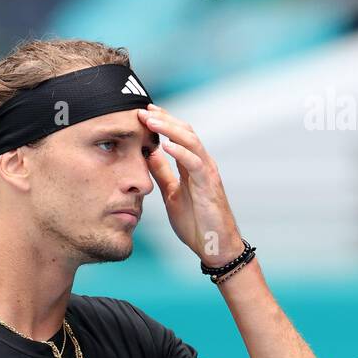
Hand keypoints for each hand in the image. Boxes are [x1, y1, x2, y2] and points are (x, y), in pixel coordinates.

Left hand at [138, 103, 243, 266]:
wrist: (215, 246)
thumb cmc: (197, 223)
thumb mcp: (172, 194)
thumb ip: (162, 173)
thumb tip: (148, 154)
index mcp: (192, 166)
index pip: (178, 136)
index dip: (162, 122)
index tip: (143, 113)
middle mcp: (202, 164)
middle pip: (185, 132)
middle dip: (164, 119)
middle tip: (143, 111)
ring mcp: (207, 173)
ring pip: (191, 141)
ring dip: (170, 130)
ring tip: (151, 121)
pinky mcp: (208, 186)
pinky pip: (195, 163)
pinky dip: (180, 152)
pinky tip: (166, 145)